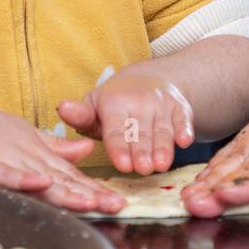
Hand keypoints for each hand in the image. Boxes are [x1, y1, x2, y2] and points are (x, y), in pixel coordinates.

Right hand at [0, 88, 124, 213]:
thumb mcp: (23, 136)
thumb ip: (53, 147)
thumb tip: (86, 151)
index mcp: (37, 154)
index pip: (71, 175)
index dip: (94, 189)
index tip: (120, 202)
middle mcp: (27, 156)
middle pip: (62, 179)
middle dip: (91, 194)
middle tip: (119, 206)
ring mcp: (5, 158)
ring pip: (40, 178)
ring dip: (66, 191)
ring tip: (92, 201)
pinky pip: (4, 173)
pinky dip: (22, 179)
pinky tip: (41, 183)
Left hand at [56, 65, 194, 174]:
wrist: (148, 80)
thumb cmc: (115, 104)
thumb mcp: (94, 106)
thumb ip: (80, 115)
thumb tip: (62, 108)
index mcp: (115, 102)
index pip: (116, 129)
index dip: (119, 148)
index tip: (122, 164)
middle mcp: (140, 101)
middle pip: (140, 132)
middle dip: (141, 150)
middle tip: (142, 168)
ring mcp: (162, 103)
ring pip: (162, 129)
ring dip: (163, 147)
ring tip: (161, 165)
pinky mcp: (180, 107)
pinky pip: (184, 119)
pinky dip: (185, 129)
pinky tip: (186, 141)